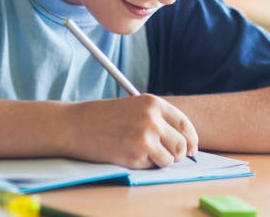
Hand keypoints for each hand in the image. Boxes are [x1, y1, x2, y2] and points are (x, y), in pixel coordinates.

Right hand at [66, 94, 198, 168]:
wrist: (77, 125)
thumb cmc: (105, 117)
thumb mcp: (135, 107)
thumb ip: (158, 119)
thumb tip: (184, 141)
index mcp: (154, 103)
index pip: (185, 124)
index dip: (192, 139)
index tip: (192, 148)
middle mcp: (153, 119)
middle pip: (182, 144)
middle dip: (178, 153)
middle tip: (169, 156)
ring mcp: (145, 137)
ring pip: (170, 159)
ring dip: (161, 160)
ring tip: (142, 152)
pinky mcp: (136, 155)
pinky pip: (152, 166)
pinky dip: (145, 165)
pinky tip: (129, 154)